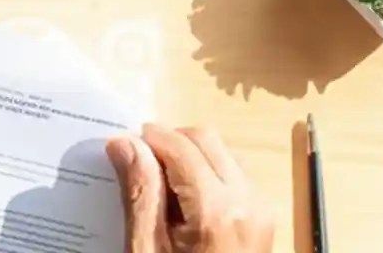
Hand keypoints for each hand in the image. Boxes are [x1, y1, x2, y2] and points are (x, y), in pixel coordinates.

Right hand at [107, 124, 273, 252]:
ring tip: (158, 191)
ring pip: (220, 154)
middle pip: (205, 140)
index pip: (180, 146)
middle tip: (137, 167)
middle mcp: (248, 201)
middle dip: (169, 143)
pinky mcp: (262, 220)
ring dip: (187, 158)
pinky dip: (205, 175)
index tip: (120, 149)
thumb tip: (126, 144)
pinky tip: (182, 205)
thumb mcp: (146, 250)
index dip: (147, 140)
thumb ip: (140, 192)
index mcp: (217, 210)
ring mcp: (260, 210)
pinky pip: (232, 176)